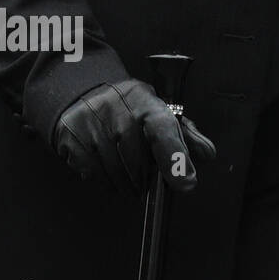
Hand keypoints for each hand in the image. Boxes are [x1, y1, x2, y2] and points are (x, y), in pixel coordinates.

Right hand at [53, 79, 216, 195]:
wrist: (86, 95)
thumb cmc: (132, 110)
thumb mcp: (161, 114)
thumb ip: (186, 136)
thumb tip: (206, 155)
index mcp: (146, 102)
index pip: (164, 130)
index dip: (175, 158)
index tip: (186, 183)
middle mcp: (118, 110)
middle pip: (138, 161)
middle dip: (146, 179)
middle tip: (148, 183)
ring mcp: (91, 125)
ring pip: (115, 172)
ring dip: (127, 184)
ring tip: (131, 181)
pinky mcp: (71, 139)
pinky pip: (93, 174)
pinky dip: (106, 181)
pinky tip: (111, 173)